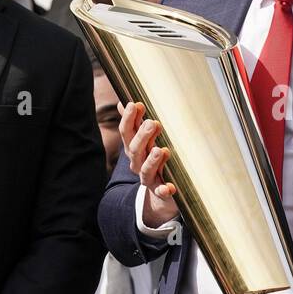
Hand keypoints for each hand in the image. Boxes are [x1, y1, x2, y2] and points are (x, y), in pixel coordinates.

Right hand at [120, 101, 178, 226]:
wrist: (157, 192)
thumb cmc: (150, 157)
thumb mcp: (143, 139)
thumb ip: (134, 121)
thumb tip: (123, 101)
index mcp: (133, 148)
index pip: (126, 132)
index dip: (129, 119)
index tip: (135, 105)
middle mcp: (137, 162)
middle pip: (135, 149)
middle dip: (142, 136)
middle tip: (152, 123)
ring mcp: (148, 177)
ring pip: (146, 169)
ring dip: (152, 160)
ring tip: (160, 150)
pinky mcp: (159, 190)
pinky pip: (160, 191)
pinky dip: (163, 190)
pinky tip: (169, 188)